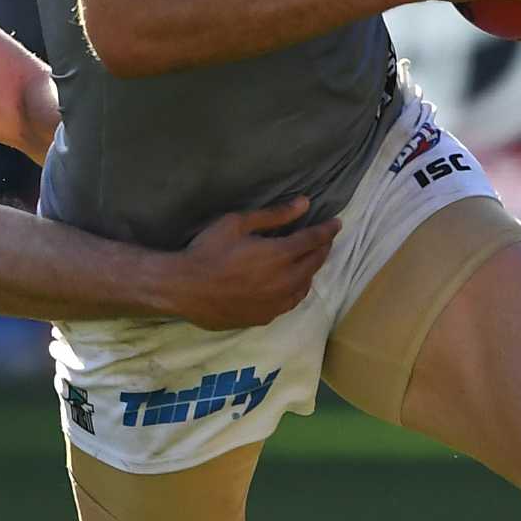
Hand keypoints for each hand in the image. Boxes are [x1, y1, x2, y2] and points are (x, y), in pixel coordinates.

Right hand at [165, 197, 339, 329]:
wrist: (184, 289)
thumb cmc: (207, 251)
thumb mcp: (237, 223)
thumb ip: (274, 215)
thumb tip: (304, 203)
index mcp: (280, 254)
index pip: (314, 240)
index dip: (327, 230)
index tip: (336, 223)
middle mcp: (285, 280)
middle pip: (314, 263)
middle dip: (323, 248)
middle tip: (325, 239)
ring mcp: (276, 302)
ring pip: (305, 285)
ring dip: (311, 270)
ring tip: (310, 259)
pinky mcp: (265, 317)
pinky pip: (291, 302)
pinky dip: (298, 289)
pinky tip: (294, 284)